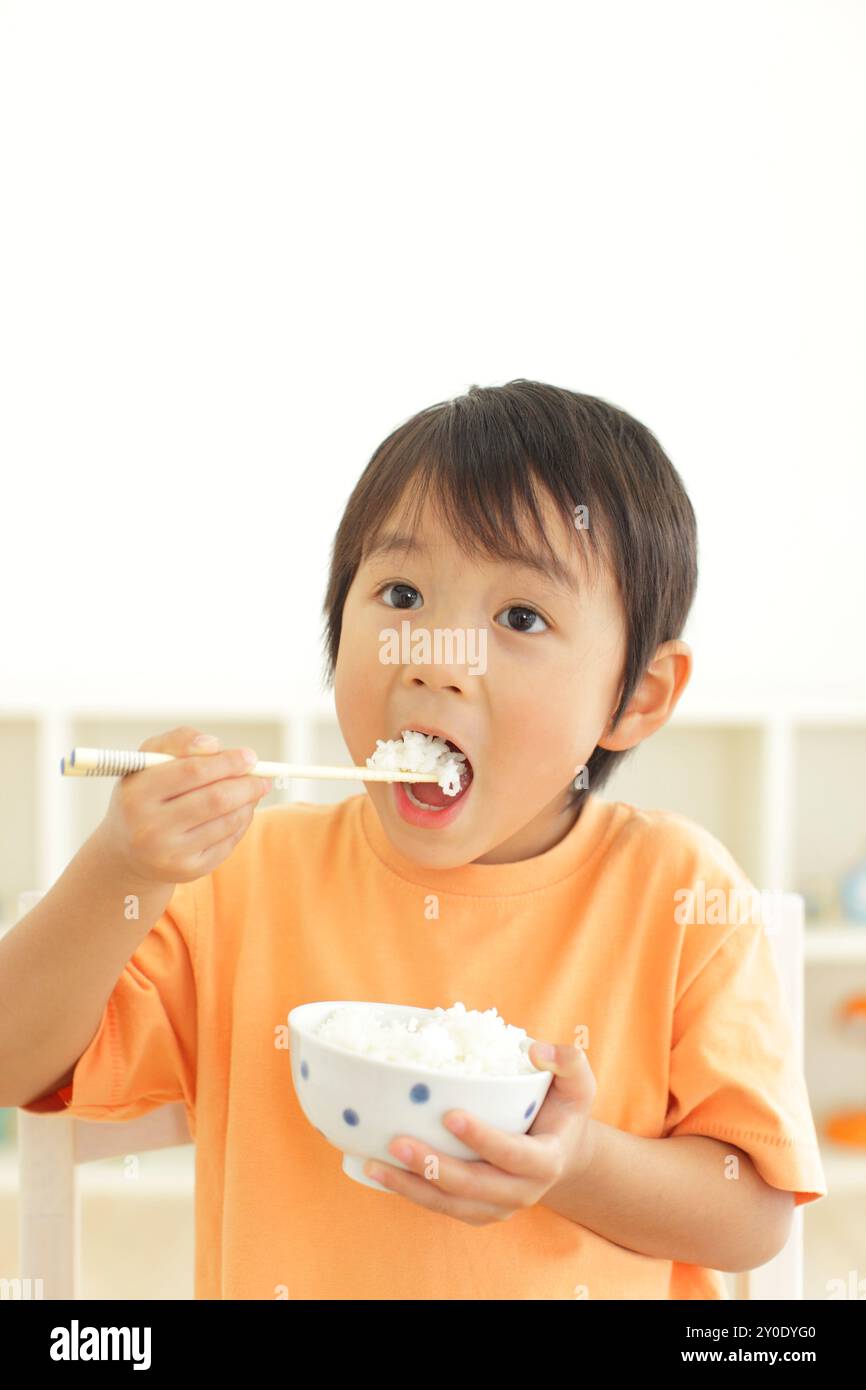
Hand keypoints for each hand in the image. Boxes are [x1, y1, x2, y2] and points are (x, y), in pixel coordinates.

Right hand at [94, 726, 271, 886]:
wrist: (127, 850)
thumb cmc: (144, 793)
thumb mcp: (148, 761)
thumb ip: (179, 741)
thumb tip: (214, 744)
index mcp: (136, 794)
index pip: (193, 771)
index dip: (227, 762)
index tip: (250, 756)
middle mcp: (149, 827)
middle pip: (215, 799)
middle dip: (246, 784)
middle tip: (262, 776)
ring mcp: (169, 853)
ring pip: (227, 821)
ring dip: (248, 802)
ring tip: (253, 791)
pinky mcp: (188, 870)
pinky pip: (228, 841)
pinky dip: (241, 822)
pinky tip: (240, 811)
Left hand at [362, 1039, 596, 1224]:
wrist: (563, 1152)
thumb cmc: (564, 1109)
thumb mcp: (578, 1081)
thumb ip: (567, 1060)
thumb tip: (534, 1050)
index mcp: (547, 1161)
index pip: (514, 1155)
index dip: (483, 1139)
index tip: (450, 1115)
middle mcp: (523, 1192)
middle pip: (474, 1187)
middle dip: (434, 1168)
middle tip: (397, 1142)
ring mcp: (498, 1207)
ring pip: (451, 1205)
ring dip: (411, 1187)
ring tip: (373, 1164)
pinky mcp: (477, 1212)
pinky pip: (441, 1208)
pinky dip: (410, 1193)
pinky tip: (380, 1173)